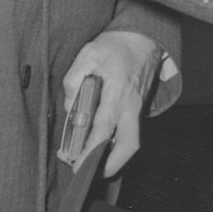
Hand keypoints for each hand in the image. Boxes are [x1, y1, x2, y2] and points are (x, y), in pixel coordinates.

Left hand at [60, 30, 163, 177]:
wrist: (142, 40)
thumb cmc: (115, 47)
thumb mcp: (88, 54)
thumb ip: (74, 80)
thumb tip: (70, 106)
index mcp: (117, 92)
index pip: (103, 128)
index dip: (90, 150)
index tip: (76, 163)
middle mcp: (130, 106)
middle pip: (128, 146)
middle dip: (111, 165)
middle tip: (88, 171)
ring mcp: (137, 110)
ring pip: (131, 143)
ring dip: (113, 158)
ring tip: (88, 159)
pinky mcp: (137, 111)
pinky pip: (128, 134)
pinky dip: (114, 145)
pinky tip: (98, 144)